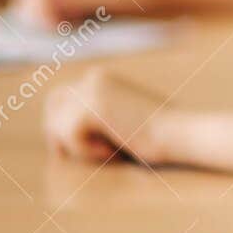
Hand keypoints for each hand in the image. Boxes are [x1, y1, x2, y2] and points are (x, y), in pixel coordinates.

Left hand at [43, 69, 171, 164]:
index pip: (61, 97)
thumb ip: (96, 118)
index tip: (78, 147)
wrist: (179, 133)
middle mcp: (92, 78)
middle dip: (58, 132)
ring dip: (77, 146)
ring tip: (106, 152)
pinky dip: (87, 152)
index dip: (63, 124)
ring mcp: (91, 91)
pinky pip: (69, 137)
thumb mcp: (122, 120)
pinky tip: (112, 151)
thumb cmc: (159, 134)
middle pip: (53, 106)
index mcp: (101, 77)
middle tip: (76, 154)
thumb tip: (58, 133)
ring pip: (57, 124)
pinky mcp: (92, 108)